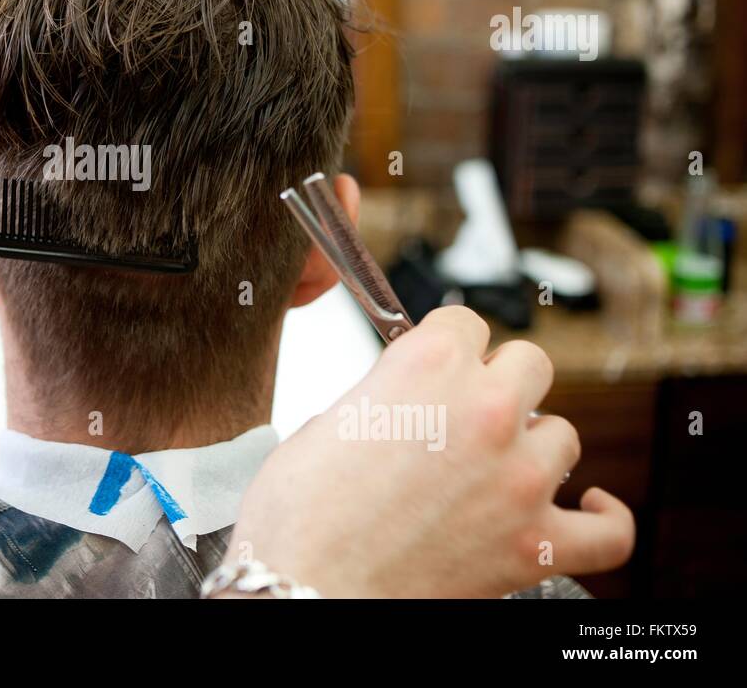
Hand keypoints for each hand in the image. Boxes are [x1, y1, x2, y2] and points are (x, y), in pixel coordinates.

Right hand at [227, 306, 634, 596]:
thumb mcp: (327, 420)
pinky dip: (603, 518)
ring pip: (562, 435)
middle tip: (467, 411)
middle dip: (499, 382)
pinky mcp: (535, 545)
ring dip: (532, 447)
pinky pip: (608, 531)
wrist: (307, 587)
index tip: (440, 364)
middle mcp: (483, 410)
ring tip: (498, 467)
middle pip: (529, 363)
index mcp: (425, 365)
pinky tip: (586, 505)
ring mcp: (518, 478)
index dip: (448, 346)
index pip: (465, 322)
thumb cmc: (300, 514)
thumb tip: (404, 406)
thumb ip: (382, 396)